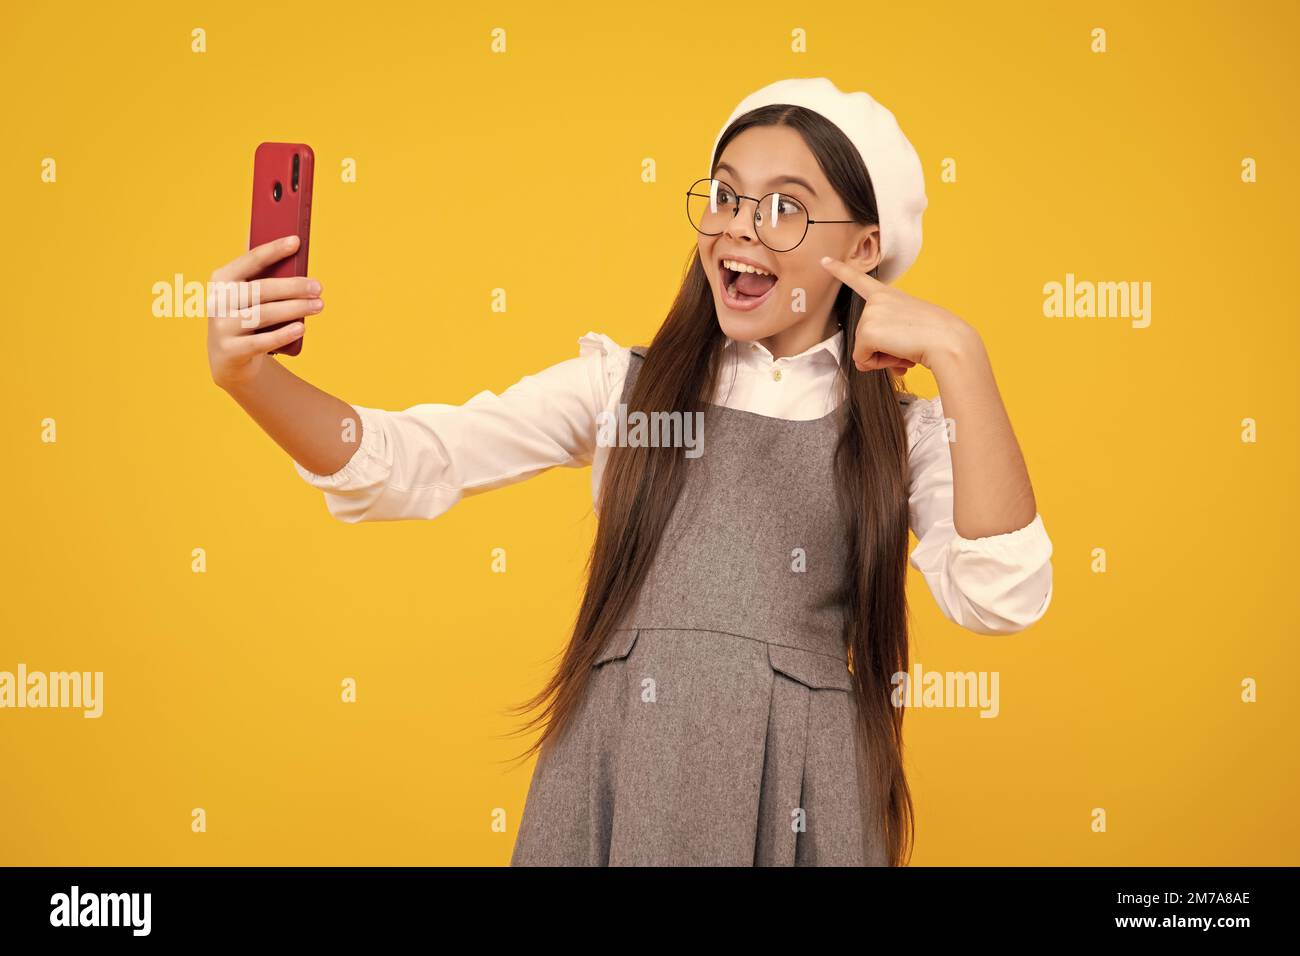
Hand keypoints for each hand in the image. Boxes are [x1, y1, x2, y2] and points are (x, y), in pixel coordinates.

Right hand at [207, 235, 323, 389]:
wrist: (229, 357)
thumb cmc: (247, 315)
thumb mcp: (249, 294)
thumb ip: (264, 272)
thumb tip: (293, 243)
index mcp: (222, 279)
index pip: (250, 260)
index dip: (273, 250)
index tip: (296, 241)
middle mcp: (218, 301)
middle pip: (261, 289)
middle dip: (293, 287)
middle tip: (318, 287)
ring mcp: (223, 327)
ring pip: (263, 314)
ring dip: (295, 309)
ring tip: (318, 305)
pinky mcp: (232, 350)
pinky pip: (261, 342)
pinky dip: (283, 334)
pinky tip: (301, 328)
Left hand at [819, 256, 971, 373]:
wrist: (948, 342)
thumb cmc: (935, 338)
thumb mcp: (906, 331)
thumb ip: (883, 340)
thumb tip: (862, 362)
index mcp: (888, 295)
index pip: (860, 280)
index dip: (840, 270)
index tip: (824, 260)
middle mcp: (876, 300)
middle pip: (862, 335)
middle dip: (880, 349)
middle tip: (904, 347)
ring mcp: (871, 313)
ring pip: (862, 349)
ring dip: (881, 358)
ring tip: (904, 350)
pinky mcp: (868, 331)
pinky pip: (862, 359)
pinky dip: (877, 364)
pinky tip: (898, 355)